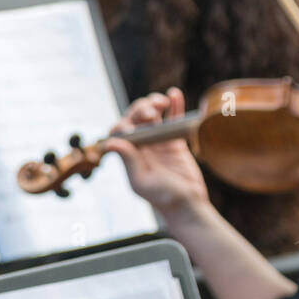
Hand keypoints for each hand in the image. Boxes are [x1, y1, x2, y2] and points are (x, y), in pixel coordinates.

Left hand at [103, 88, 210, 223]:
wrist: (189, 204)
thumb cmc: (164, 197)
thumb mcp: (143, 181)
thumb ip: (129, 161)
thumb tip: (110, 142)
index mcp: (129, 154)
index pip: (120, 130)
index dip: (126, 121)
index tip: (139, 124)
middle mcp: (141, 146)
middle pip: (135, 118)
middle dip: (141, 108)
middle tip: (153, 112)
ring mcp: (158, 142)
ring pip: (153, 115)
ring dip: (155, 103)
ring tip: (163, 101)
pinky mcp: (175, 141)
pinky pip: (173, 119)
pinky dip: (175, 106)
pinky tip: (176, 94)